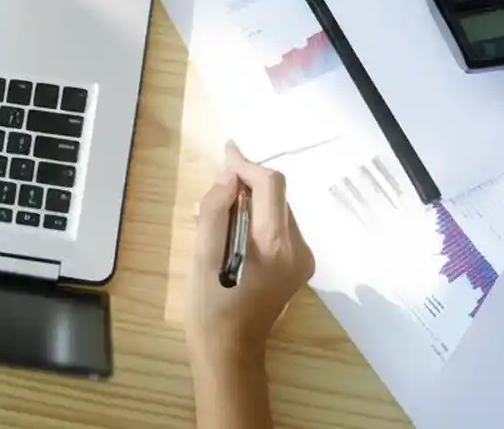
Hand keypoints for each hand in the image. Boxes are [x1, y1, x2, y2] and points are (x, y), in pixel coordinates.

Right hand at [186, 142, 314, 366]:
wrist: (229, 351)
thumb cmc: (210, 305)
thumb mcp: (202, 255)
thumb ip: (215, 211)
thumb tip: (229, 178)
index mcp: (276, 244)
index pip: (269, 184)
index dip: (245, 165)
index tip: (225, 153)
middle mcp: (298, 248)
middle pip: (275, 196)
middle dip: (244, 185)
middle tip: (210, 192)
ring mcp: (302, 259)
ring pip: (275, 211)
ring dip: (247, 203)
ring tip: (213, 217)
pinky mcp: (297, 267)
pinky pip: (276, 229)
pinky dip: (253, 221)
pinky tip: (229, 234)